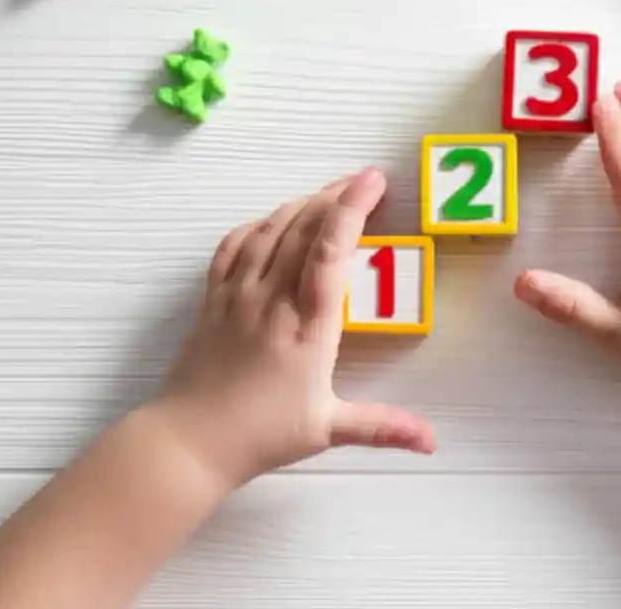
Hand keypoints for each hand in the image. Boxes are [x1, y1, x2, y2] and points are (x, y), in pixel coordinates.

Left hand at [153, 168, 434, 486]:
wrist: (189, 440)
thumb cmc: (260, 434)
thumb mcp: (327, 429)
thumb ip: (382, 426)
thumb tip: (431, 441)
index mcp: (306, 325)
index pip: (329, 251)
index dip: (352, 210)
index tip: (372, 182)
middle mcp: (271, 299)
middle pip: (302, 229)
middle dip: (335, 196)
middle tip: (361, 180)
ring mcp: (238, 296)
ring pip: (269, 231)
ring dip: (300, 204)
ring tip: (326, 193)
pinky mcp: (213, 301)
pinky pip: (233, 248)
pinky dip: (256, 226)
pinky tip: (270, 222)